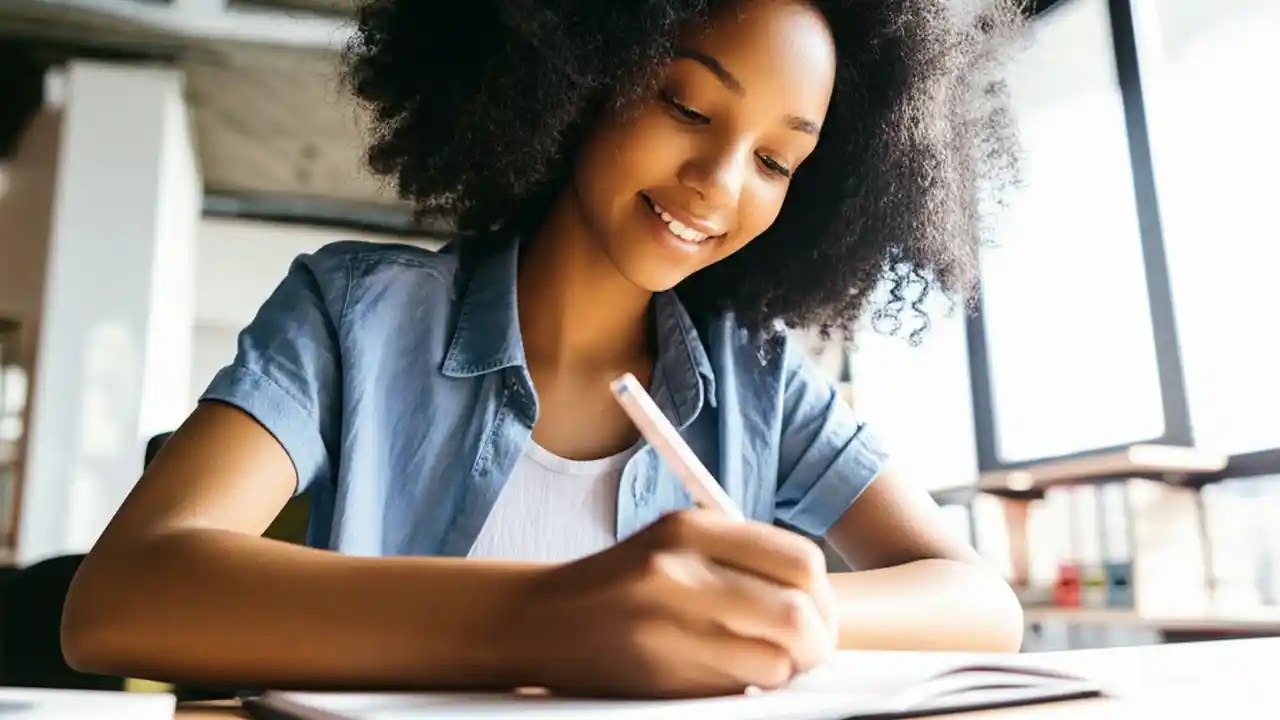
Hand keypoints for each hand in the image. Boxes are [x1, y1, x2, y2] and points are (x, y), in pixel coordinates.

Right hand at [516, 509, 838, 697]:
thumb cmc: (619, 583)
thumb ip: (738, 558)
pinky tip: (727, 673)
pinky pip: (736, 688)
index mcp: (690, 529)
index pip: (797, 560)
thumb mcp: (672, 545)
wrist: (540, 619)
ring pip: (774, 659)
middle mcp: (679, 571)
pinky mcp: (658, 672)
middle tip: (810, 651)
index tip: (820, 613)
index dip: (822, 595)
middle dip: (817, 640)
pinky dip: (746, 686)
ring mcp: (667, 624)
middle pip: (796, 612)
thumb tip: (815, 598)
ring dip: (782, 670)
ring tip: (766, 663)